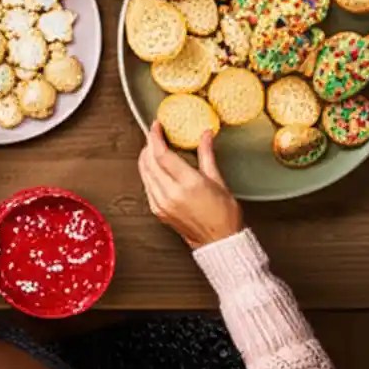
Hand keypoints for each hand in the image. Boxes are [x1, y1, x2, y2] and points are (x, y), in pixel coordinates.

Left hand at [138, 121, 243, 248]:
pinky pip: (146, 186)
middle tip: (155, 136)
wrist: (219, 241)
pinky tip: (155, 168)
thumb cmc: (224, 215)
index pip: (161, 154)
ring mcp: (162, 203)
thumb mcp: (218, 181)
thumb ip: (206, 155)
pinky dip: (148, 173)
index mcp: (188, 184)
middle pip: (149, 161)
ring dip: (146, 158)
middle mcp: (171, 194)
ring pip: (144, 173)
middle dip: (149, 145)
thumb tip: (205, 135)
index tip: (155, 126)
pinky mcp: (158, 211)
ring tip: (154, 149)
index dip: (155, 137)